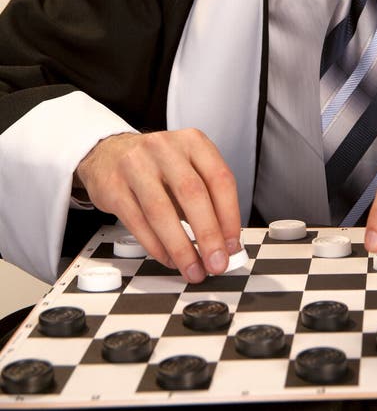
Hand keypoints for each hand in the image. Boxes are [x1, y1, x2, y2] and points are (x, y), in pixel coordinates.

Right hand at [74, 129, 240, 282]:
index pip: (219, 179)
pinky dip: (156, 246)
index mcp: (192, 142)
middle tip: (216, 263)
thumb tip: (224, 242)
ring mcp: (136, 165)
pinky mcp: (113, 186)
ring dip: (181, 248)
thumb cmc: (156, 165)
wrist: (109, 153)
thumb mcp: (186, 168)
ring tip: (193, 269)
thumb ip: (207, 199)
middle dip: (208, 235)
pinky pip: (137, 222)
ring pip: (162, 212)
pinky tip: (168, 258)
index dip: (230, 216)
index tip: (233, 245)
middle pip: (192, 194)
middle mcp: (165, 148)